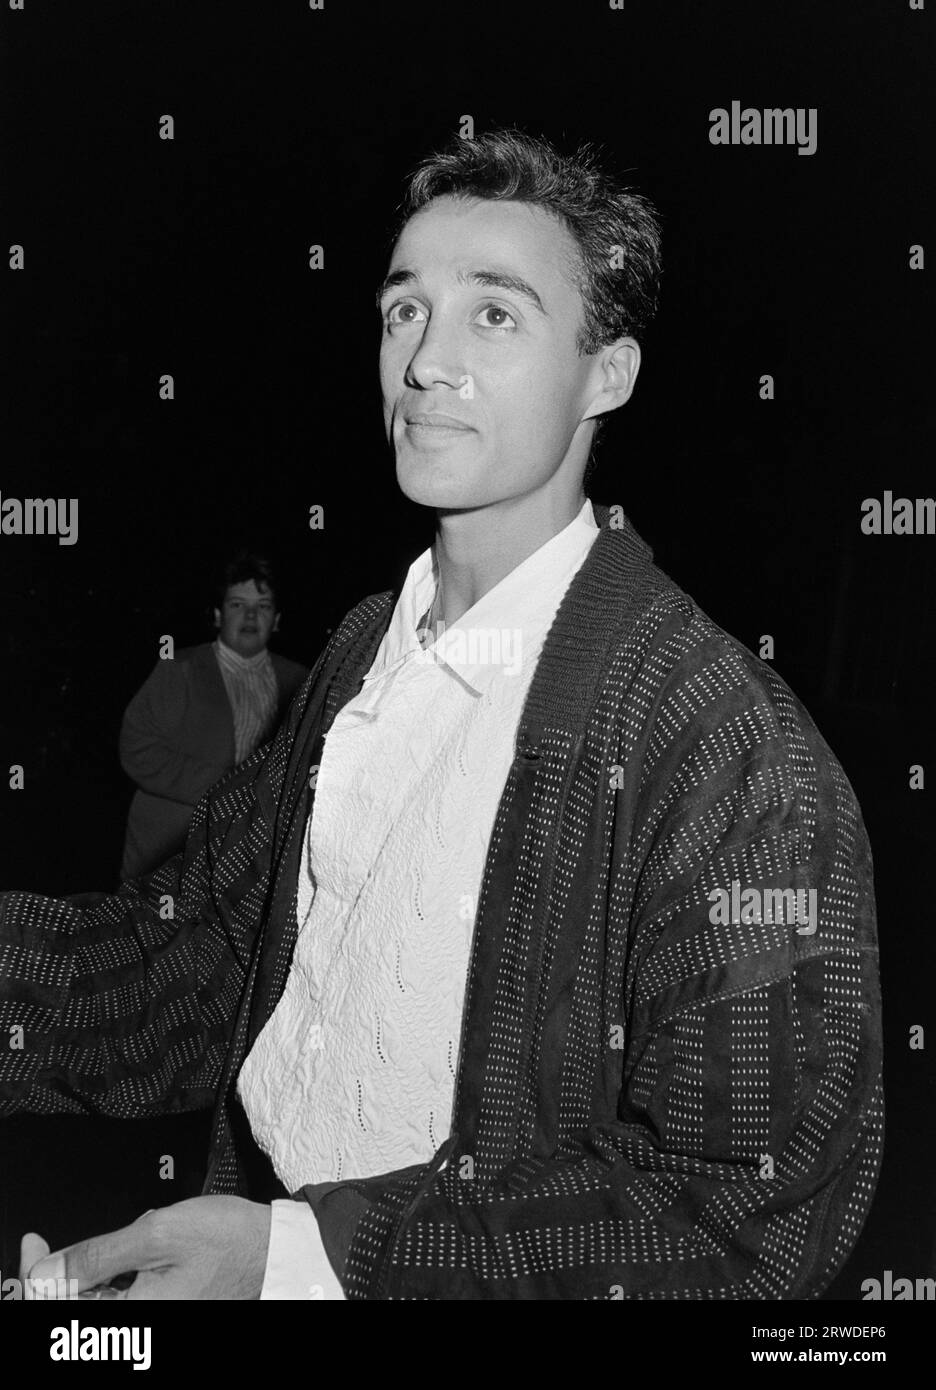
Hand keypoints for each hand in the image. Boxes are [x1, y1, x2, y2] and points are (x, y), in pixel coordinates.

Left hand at [20, 1197, 271, 1299]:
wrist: (273, 1250)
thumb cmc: (229, 1240)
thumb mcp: (159, 1233)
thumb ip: (98, 1253)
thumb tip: (50, 1269)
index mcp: (135, 1316)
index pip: (61, 1307)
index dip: (40, 1277)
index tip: (36, 1247)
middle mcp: (142, 1327)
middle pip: (77, 1306)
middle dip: (66, 1272)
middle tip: (61, 1242)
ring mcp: (153, 1320)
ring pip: (99, 1302)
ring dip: (93, 1273)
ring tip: (118, 1240)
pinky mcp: (163, 1311)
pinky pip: (123, 1300)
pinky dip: (115, 1276)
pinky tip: (131, 1252)